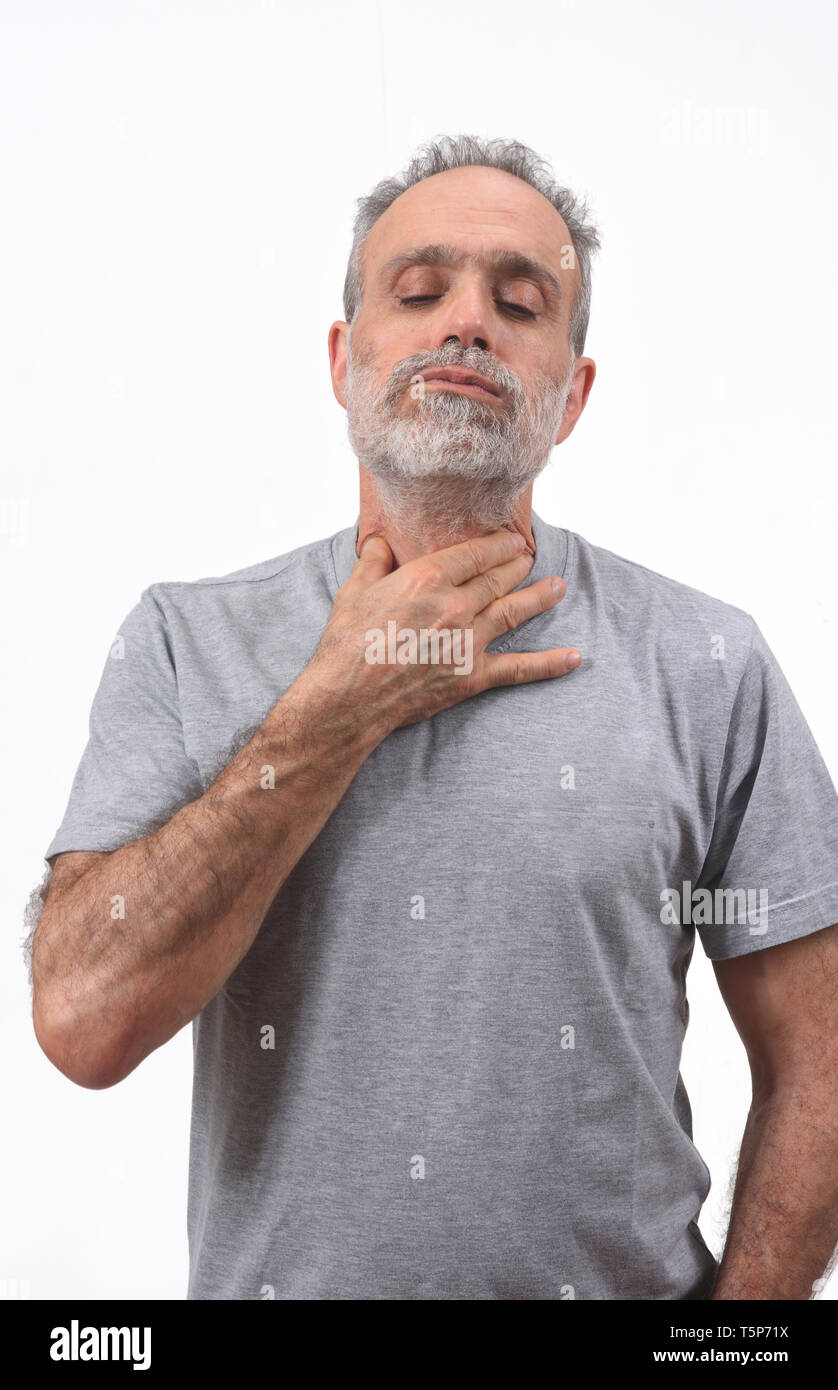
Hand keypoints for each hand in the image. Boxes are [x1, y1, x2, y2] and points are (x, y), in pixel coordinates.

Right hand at [301, 527, 580, 738]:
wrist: (349, 698)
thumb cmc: (346, 645)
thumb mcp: (354, 591)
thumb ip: (374, 561)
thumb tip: (381, 542)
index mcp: (426, 580)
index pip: (474, 553)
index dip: (497, 543)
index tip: (510, 538)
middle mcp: (454, 606)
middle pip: (498, 578)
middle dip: (518, 564)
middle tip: (530, 557)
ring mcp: (468, 642)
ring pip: (514, 612)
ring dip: (540, 597)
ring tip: (558, 587)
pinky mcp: (472, 675)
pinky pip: (519, 668)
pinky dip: (549, 664)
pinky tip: (574, 658)